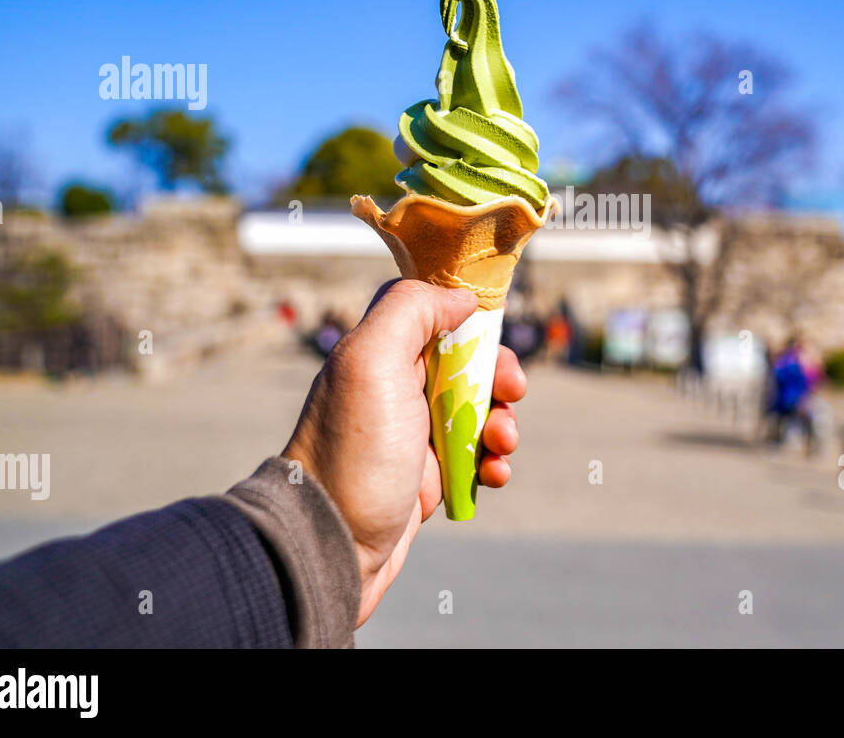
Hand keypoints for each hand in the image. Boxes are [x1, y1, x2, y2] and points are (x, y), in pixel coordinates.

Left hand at [282, 279, 524, 626]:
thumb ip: (411, 310)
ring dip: (504, 425)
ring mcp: (414, 437)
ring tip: (499, 447)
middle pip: (469, 365)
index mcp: (381, 354)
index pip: (439, 317)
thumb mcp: (371, 361)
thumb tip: (462, 297)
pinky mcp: (429, 479)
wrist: (332, 546)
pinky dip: (494, 464)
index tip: (493, 344)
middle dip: (499, 378)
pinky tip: (492, 476)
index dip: (475, 326)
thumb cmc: (353, 453)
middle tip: (511, 395)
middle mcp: (397, 390)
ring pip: (480, 414)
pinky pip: (477, 460)